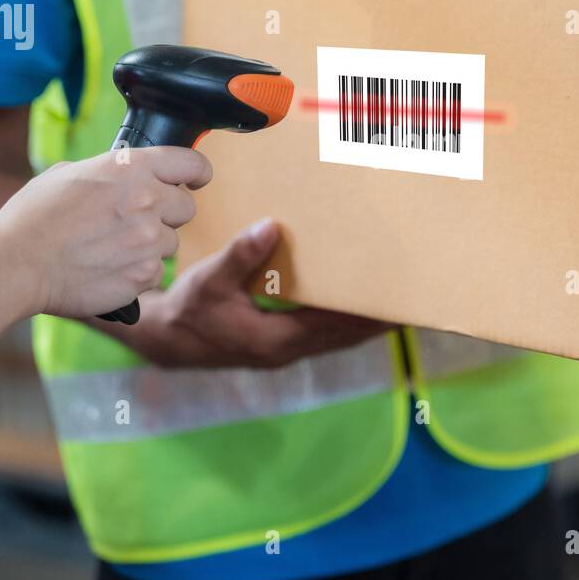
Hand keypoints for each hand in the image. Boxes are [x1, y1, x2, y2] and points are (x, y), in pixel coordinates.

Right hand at [0, 147, 211, 317]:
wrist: (15, 264)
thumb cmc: (32, 218)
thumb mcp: (66, 173)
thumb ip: (107, 171)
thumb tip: (121, 175)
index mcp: (130, 168)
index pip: (191, 163)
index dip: (197, 172)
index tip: (195, 180)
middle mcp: (147, 200)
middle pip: (186, 207)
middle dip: (166, 213)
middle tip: (134, 221)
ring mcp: (149, 240)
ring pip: (170, 242)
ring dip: (149, 245)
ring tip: (111, 248)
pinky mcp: (144, 275)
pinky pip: (155, 272)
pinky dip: (138, 272)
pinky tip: (108, 268)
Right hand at [121, 217, 392, 368]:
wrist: (165, 340)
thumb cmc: (187, 310)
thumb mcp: (209, 280)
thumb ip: (240, 256)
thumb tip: (270, 228)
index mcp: (276, 338)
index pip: (335, 325)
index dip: (367, 314)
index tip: (395, 299)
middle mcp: (288, 349)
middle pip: (346, 335)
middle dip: (378, 320)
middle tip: (412, 299)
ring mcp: (285, 350)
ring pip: (339, 338)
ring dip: (367, 324)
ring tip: (398, 303)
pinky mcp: (280, 345)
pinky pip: (325, 336)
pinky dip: (346, 323)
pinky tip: (359, 308)